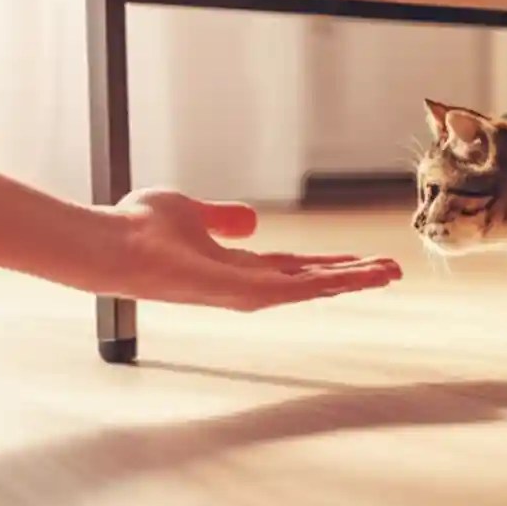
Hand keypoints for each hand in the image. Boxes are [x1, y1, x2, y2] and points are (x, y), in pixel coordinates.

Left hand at [98, 189, 401, 310]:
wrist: (115, 244)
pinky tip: (361, 276)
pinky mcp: (246, 293)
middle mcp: (246, 285)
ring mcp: (248, 293)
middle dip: (353, 276)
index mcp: (237, 268)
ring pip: (314, 287)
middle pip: (312, 280)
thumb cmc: (138, 229)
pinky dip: (334, 282)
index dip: (329, 264)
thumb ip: (221, 217)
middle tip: (391, 272)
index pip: (294, 267)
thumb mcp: (191, 212)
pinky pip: (301, 288)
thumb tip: (249, 219)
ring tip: (390, 273)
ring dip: (354, 280)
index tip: (361, 261)